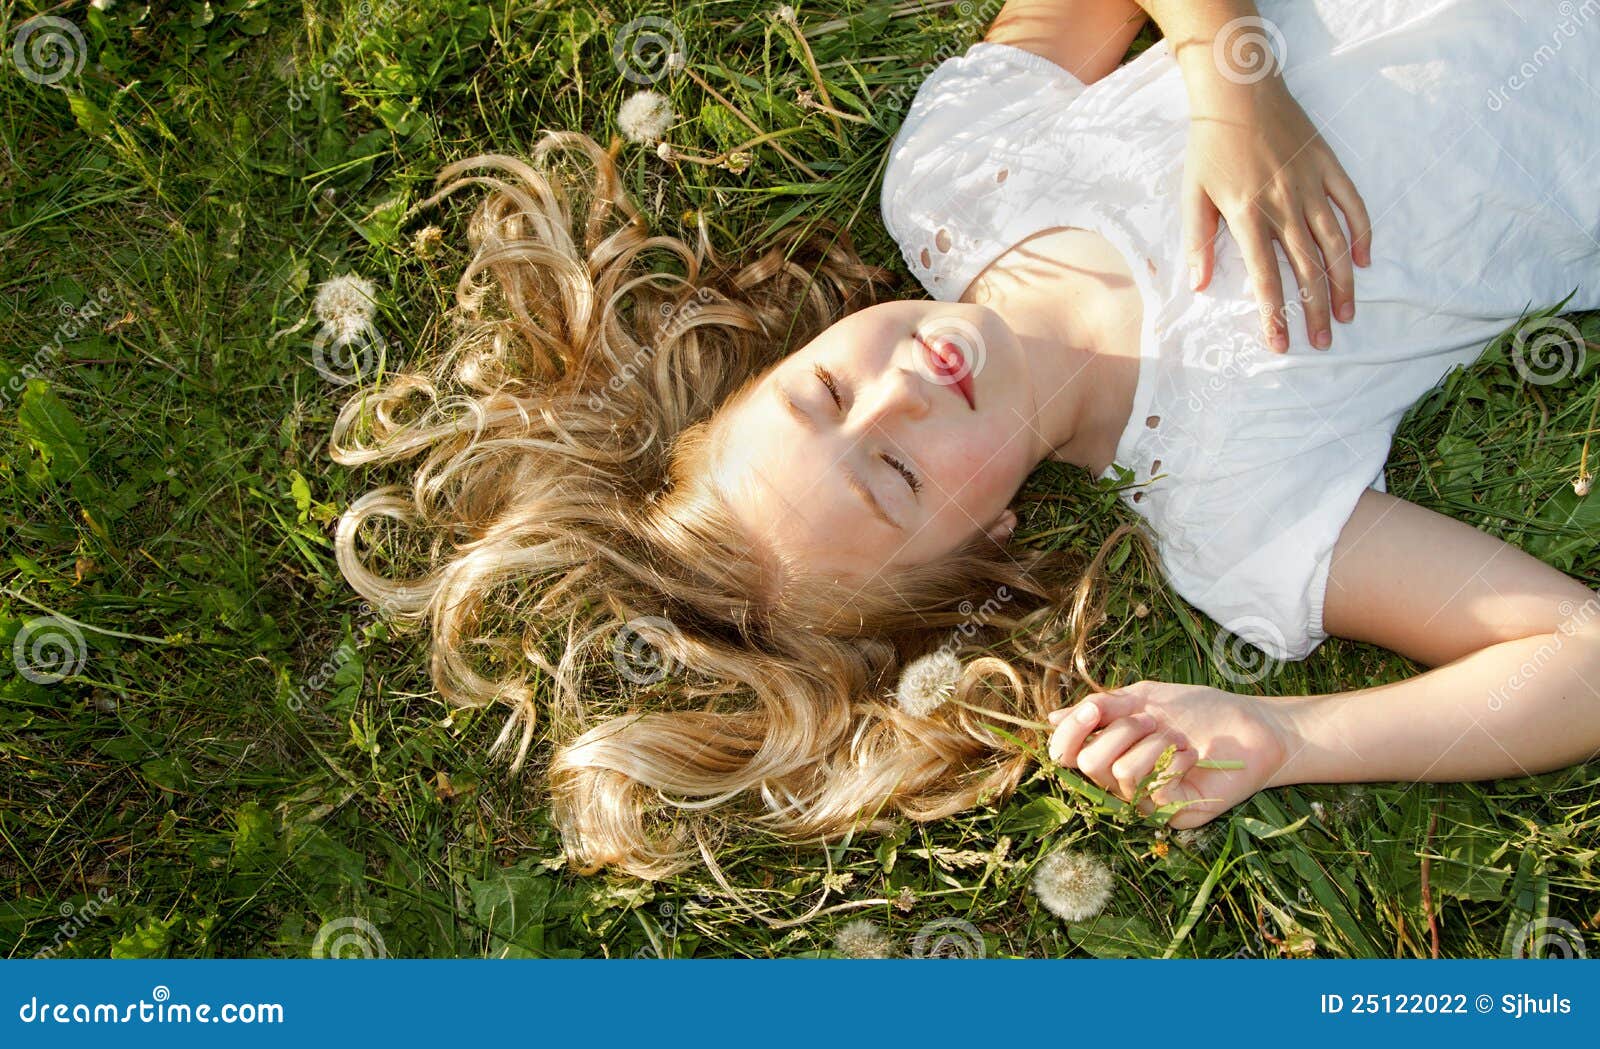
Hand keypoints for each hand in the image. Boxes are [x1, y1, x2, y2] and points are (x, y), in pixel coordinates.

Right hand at [1045, 680, 1291, 827]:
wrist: (1253, 725)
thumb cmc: (1202, 710)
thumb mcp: (1145, 699)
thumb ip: (1102, 707)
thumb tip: (1053, 718)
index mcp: (1111, 751)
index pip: (1066, 755)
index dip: (1069, 735)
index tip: (1093, 710)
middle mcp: (1121, 780)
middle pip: (1087, 764)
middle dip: (1121, 732)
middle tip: (1154, 722)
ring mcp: (1147, 799)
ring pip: (1119, 774)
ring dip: (1152, 744)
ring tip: (1179, 738)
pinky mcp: (1174, 812)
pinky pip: (1153, 788)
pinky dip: (1173, 761)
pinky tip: (1192, 755)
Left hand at [1183, 76, 1371, 351]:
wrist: (1239, 92)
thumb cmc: (1210, 145)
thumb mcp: (1192, 194)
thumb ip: (1198, 241)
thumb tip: (1199, 286)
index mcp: (1248, 215)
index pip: (1266, 278)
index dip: (1275, 315)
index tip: (1281, 344)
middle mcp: (1284, 205)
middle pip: (1306, 270)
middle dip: (1315, 311)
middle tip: (1322, 342)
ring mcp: (1311, 185)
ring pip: (1334, 245)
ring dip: (1342, 284)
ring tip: (1347, 315)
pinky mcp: (1329, 166)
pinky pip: (1353, 205)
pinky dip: (1361, 234)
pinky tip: (1362, 261)